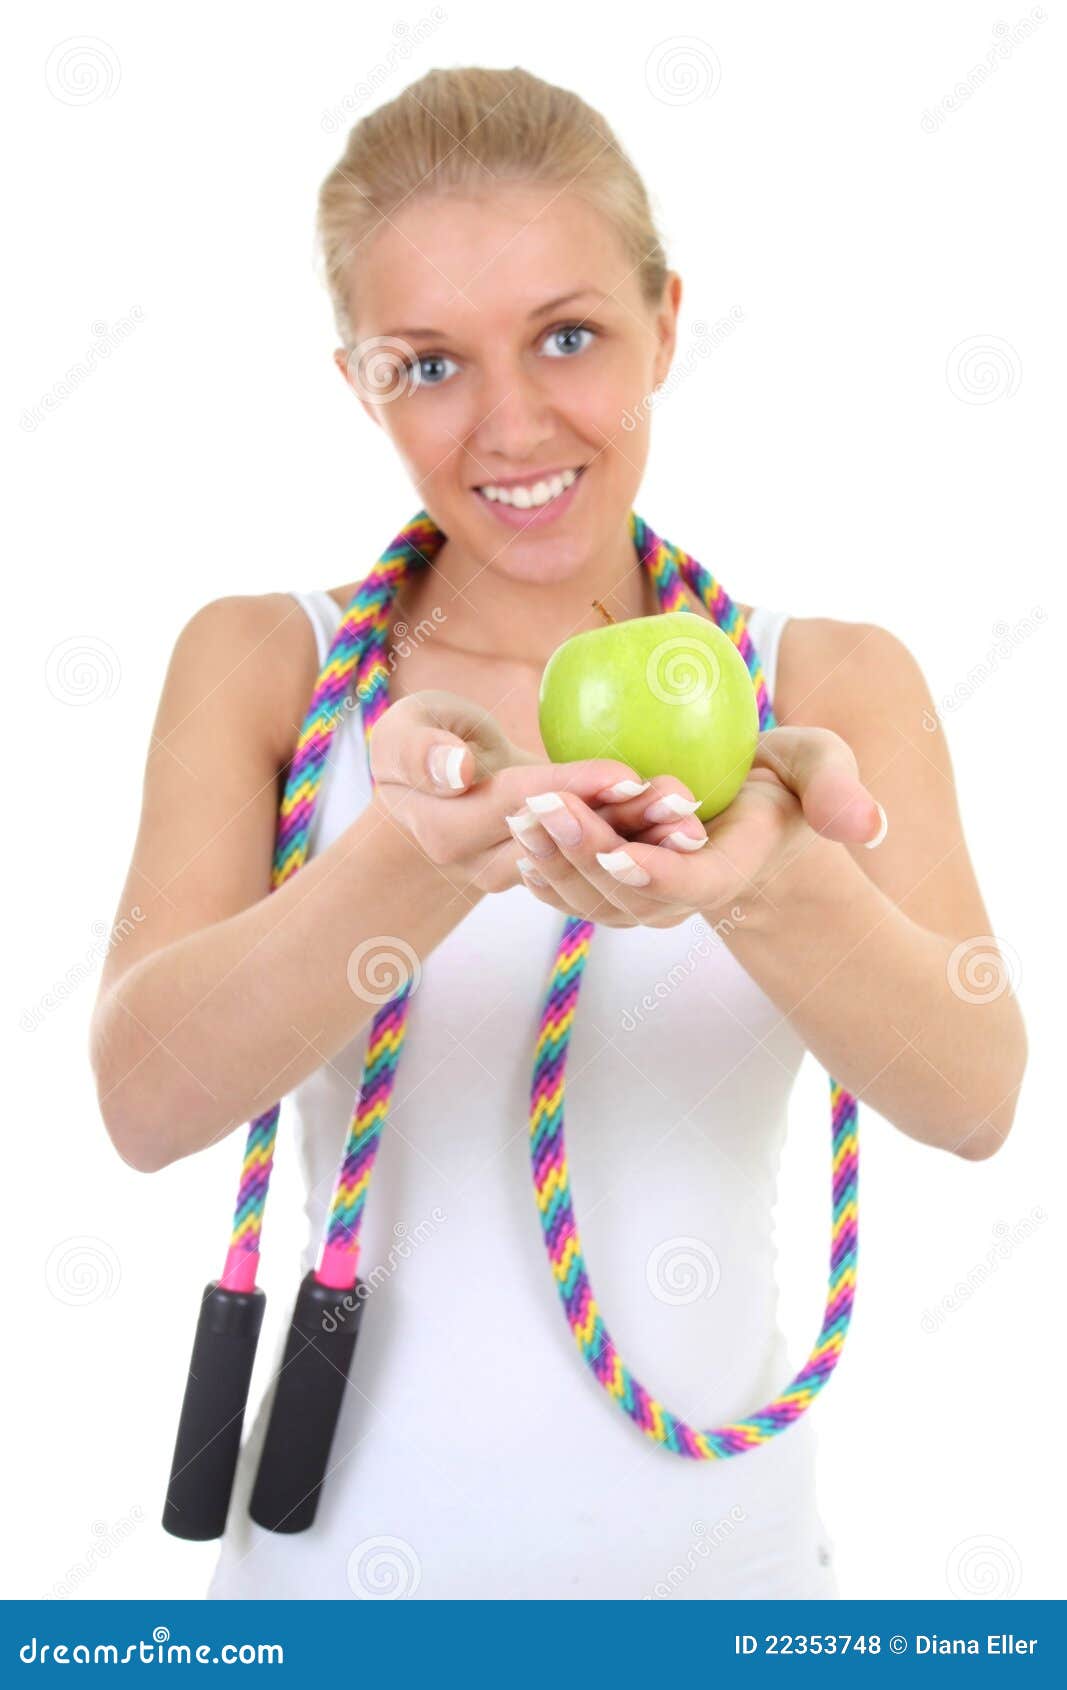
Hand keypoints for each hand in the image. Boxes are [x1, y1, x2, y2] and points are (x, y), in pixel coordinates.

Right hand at [367, 689, 664, 894]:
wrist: (432, 783)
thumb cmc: (419, 741)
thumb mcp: (403, 731)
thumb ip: (420, 750)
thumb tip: (457, 771)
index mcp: (447, 830)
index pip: (520, 807)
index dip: (575, 790)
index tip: (626, 772)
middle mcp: (483, 866)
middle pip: (564, 841)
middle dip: (626, 820)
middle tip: (681, 797)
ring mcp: (517, 875)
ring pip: (586, 858)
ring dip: (643, 837)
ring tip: (692, 813)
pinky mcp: (547, 869)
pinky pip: (596, 857)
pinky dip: (639, 841)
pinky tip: (682, 825)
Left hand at [502, 725, 887, 927]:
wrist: (752, 815)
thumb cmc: (786, 782)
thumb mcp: (821, 769)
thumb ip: (841, 790)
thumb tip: (868, 825)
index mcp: (732, 870)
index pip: (691, 886)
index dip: (653, 873)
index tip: (615, 847)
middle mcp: (684, 896)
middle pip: (626, 894)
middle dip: (579, 856)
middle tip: (539, 809)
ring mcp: (647, 900)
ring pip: (592, 899)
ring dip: (551, 863)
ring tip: (518, 817)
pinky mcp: (616, 890)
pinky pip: (574, 893)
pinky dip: (543, 871)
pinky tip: (513, 840)